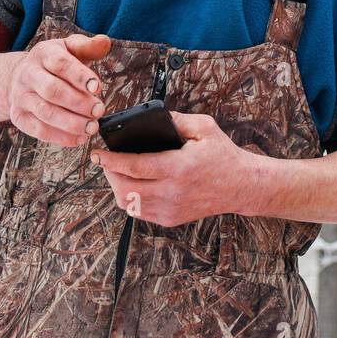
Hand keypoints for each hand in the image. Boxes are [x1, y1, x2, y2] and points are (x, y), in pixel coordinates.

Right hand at [4, 33, 110, 145]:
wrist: (20, 77)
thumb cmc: (53, 63)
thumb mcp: (69, 49)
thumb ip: (88, 46)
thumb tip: (104, 41)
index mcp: (43, 53)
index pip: (60, 63)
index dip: (79, 76)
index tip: (97, 87)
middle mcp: (28, 74)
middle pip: (52, 90)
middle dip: (78, 102)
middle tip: (99, 110)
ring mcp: (21, 97)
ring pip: (45, 112)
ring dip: (71, 123)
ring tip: (92, 127)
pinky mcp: (19, 117)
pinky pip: (39, 130)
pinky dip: (61, 137)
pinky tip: (79, 137)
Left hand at [90, 111, 259, 226]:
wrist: (241, 186)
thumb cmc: (222, 155)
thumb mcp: (204, 127)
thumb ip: (176, 119)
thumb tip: (149, 117)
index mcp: (178, 168)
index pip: (133, 167)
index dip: (110, 160)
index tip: (96, 153)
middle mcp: (172, 193)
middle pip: (124, 188)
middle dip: (109, 173)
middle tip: (105, 160)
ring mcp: (170, 210)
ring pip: (128, 204)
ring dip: (117, 187)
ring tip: (117, 172)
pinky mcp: (170, 219)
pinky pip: (139, 211)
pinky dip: (130, 198)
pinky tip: (131, 185)